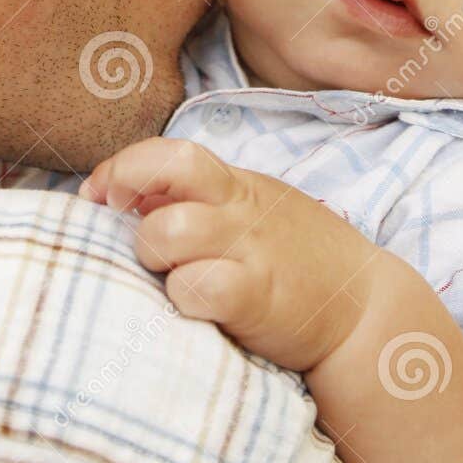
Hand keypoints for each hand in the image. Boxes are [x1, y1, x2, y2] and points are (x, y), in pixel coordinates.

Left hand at [81, 138, 380, 371]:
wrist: (363, 310)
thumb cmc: (297, 260)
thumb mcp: (253, 213)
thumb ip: (201, 201)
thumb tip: (133, 197)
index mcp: (237, 187)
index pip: (172, 152)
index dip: (124, 167)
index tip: (99, 196)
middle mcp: (241, 211)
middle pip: (169, 174)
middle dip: (129, 196)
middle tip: (127, 233)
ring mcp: (251, 251)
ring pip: (171, 230)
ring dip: (153, 255)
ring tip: (168, 277)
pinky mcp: (259, 297)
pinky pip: (199, 286)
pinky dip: (182, 298)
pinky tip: (192, 309)